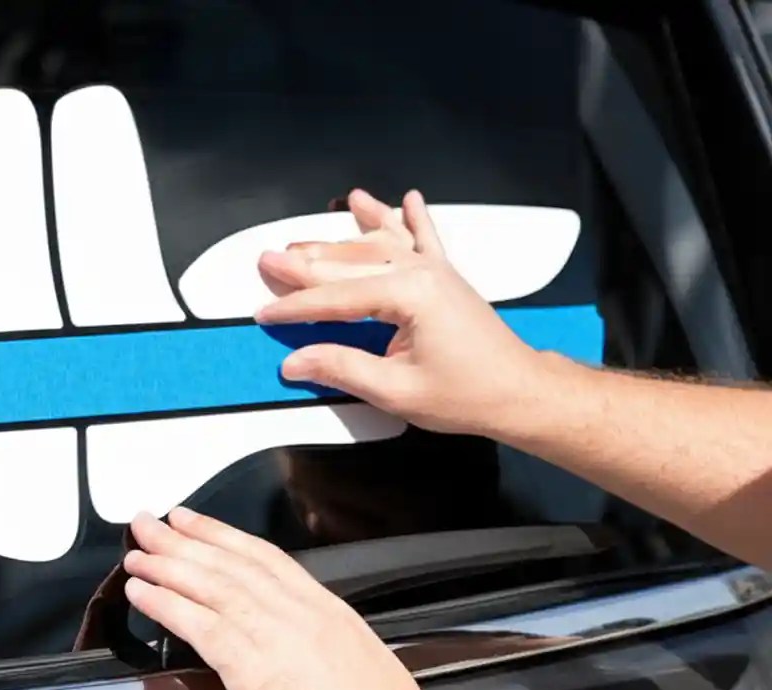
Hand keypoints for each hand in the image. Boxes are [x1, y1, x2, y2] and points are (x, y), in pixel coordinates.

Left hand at [123, 508, 430, 689]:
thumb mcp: (359, 670)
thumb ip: (320, 647)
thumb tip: (296, 653)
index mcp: (330, 614)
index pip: (268, 560)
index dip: (225, 536)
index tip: (194, 521)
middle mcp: (303, 614)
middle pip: (233, 564)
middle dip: (186, 540)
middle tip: (150, 524)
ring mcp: (279, 636)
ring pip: (213, 585)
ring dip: (167, 565)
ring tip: (137, 555)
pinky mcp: (255, 667)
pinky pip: (200, 625)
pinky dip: (165, 604)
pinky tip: (141, 594)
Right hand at [254, 188, 553, 435]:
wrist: (520, 392)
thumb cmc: (466, 395)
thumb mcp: (397, 391)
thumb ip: (343, 369)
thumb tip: (296, 361)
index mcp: (408, 295)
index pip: (336, 298)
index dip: (295, 306)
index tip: (264, 311)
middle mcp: (421, 272)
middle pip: (350, 263)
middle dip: (304, 264)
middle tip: (267, 259)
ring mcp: (436, 270)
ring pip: (378, 245)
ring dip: (341, 238)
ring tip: (304, 236)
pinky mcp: (447, 277)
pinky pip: (425, 239)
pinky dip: (412, 219)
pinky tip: (407, 198)